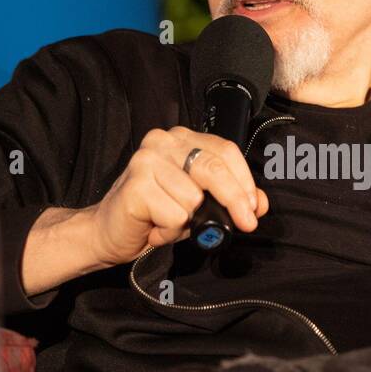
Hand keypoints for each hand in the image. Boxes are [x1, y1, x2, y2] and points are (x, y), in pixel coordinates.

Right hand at [89, 126, 269, 267]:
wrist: (110, 232)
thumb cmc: (155, 214)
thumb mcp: (199, 205)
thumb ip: (229, 199)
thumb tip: (260, 204)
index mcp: (181, 139)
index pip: (225, 150)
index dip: (245, 180)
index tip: (254, 207)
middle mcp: (162, 142)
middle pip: (213, 168)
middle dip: (235, 200)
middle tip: (247, 224)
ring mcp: (146, 161)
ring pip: (194, 198)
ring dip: (188, 221)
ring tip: (168, 221)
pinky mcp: (135, 185)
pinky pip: (175, 215)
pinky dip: (170, 230)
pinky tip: (154, 226)